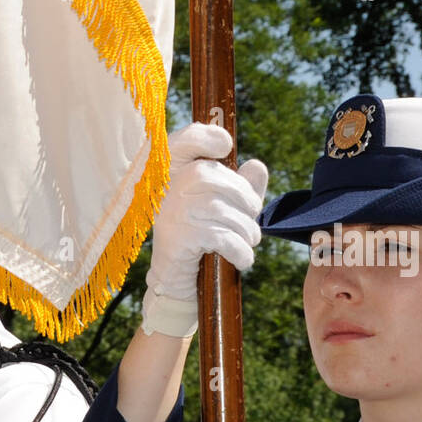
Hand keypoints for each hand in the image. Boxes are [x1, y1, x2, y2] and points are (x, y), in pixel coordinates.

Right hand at [142, 123, 268, 337]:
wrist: (178, 284)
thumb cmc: (203, 241)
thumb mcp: (226, 211)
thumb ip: (243, 187)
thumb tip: (256, 166)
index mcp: (174, 178)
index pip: (182, 142)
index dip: (203, 137)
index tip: (225, 146)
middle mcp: (166, 191)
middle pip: (214, 177)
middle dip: (245, 200)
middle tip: (252, 220)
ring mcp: (169, 214)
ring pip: (222, 210)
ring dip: (246, 231)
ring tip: (248, 243)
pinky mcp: (177, 239)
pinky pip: (221, 236)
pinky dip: (240, 250)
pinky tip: (242, 259)